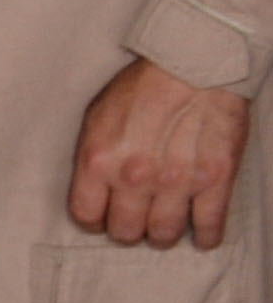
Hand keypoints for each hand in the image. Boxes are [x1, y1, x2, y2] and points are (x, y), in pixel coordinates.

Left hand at [71, 55, 250, 249]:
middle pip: (126, 231)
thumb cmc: (142, 86)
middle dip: (129, 230)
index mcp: (99, 160)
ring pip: (164, 234)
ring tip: (165, 226)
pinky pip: (210, 226)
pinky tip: (202, 236)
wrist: (194, 65)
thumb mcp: (97, 115)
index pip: (87, 216)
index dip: (95, 221)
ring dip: (163, 235)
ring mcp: (176, 181)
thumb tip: (93, 187)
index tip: (104, 217)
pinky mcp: (215, 179)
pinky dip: (207, 237)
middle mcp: (135, 176)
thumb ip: (93, 155)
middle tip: (137, 220)